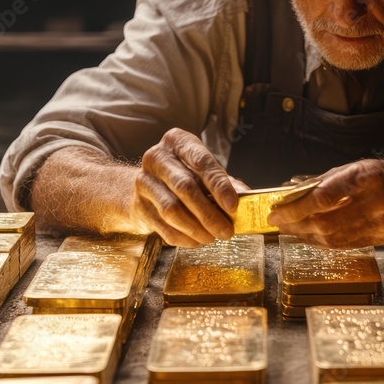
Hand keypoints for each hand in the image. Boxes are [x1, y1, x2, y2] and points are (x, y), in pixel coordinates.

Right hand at [130, 128, 237, 246]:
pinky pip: (163, 227)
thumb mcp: (203, 172)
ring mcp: (144, 181)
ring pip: (172, 210)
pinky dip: (183, 238)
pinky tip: (196, 240)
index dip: (218, 186)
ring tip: (212, 237)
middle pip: (185, 188)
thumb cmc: (182, 176)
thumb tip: (246, 199)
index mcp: (178, 142)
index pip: (201, 162)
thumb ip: (224, 183)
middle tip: (226, 231)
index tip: (233, 206)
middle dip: (209, 214)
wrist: (145, 187)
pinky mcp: (137, 205)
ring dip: (196, 229)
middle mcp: (157, 158)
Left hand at [268, 159, 383, 248]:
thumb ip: (323, 183)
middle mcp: (377, 201)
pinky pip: (347, 245)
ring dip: (308, 236)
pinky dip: (326, 242)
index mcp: (367, 177)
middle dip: (297, 225)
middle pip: (327, 223)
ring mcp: (383, 223)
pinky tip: (313, 237)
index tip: (277, 213)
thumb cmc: (382, 174)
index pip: (323, 197)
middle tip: (280, 224)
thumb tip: (290, 196)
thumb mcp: (353, 168)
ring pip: (335, 238)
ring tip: (292, 230)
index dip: (296, 209)